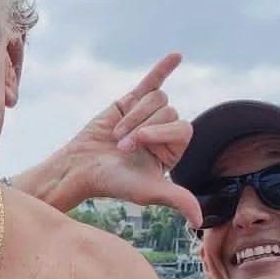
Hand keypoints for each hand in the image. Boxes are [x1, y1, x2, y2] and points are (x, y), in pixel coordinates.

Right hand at [66, 53, 201, 227]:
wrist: (79, 167)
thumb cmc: (112, 183)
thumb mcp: (147, 191)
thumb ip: (177, 199)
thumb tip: (200, 222)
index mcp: (173, 150)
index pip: (182, 127)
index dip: (157, 133)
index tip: (132, 148)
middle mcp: (163, 131)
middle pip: (169, 111)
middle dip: (142, 127)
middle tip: (120, 146)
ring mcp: (146, 114)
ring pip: (155, 98)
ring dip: (134, 115)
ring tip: (116, 135)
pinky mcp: (128, 101)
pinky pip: (152, 81)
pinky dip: (163, 68)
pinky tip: (176, 56)